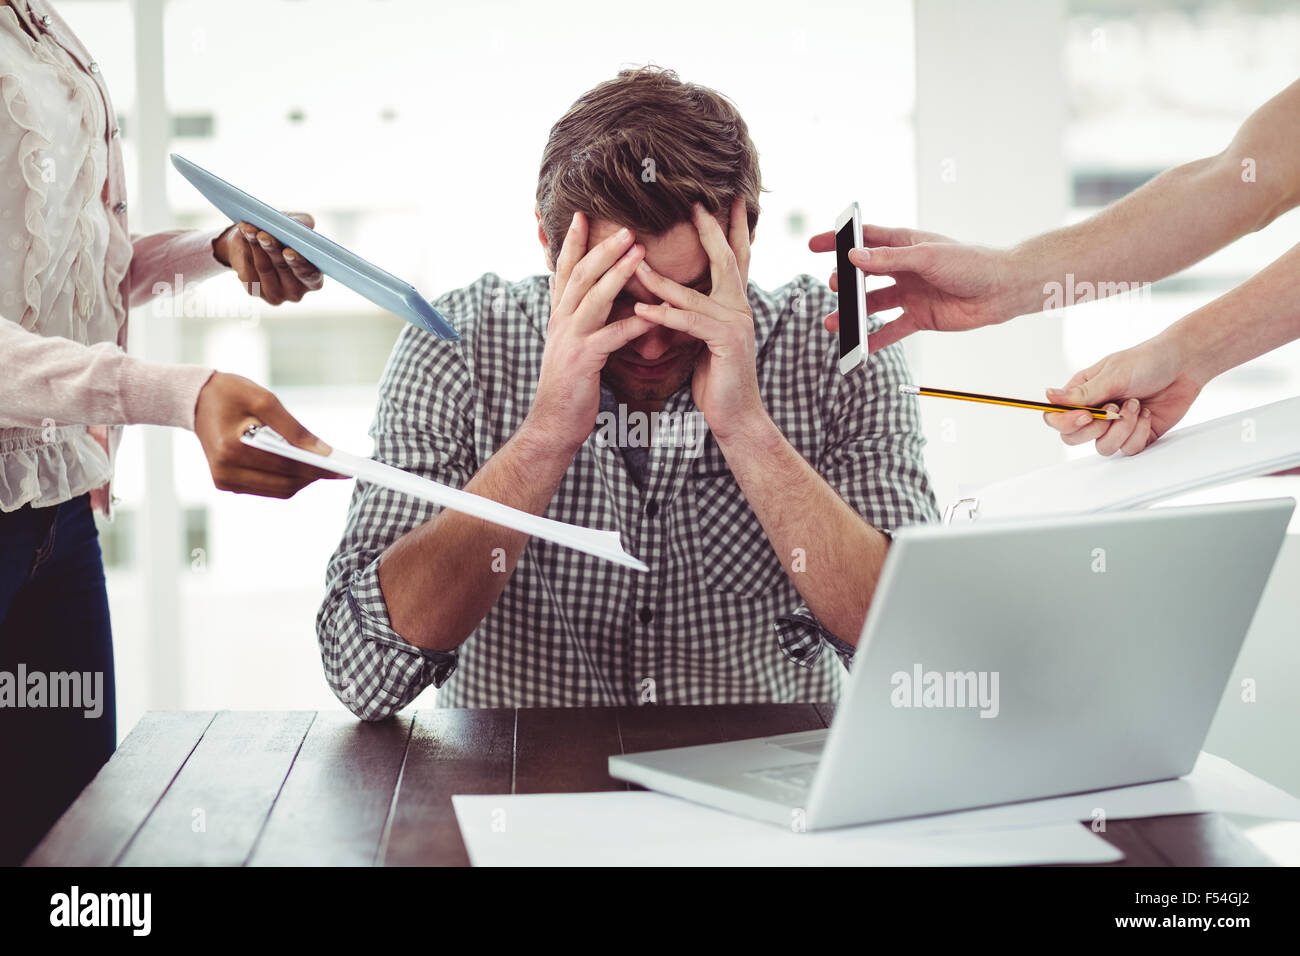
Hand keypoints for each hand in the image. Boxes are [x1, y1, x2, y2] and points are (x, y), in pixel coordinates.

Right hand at [194, 372, 342, 496]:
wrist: (196, 400)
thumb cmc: (231, 394)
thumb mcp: (265, 400)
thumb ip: (295, 429)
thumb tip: (324, 453)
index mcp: (232, 449)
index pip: (286, 465)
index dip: (318, 468)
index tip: (344, 469)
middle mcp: (226, 471)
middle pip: (285, 483)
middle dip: (314, 476)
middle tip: (339, 468)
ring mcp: (225, 481)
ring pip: (279, 490)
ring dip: (303, 480)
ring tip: (323, 466)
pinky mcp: (226, 484)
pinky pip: (267, 488)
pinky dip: (287, 479)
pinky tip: (300, 466)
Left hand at [213, 213, 324, 304]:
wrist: (254, 244)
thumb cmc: (282, 236)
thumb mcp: (295, 226)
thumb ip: (304, 223)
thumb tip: (303, 224)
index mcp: (312, 279)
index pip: (310, 275)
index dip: (300, 263)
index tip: (288, 251)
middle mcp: (296, 291)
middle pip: (283, 268)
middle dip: (273, 249)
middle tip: (263, 235)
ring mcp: (274, 294)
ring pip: (264, 267)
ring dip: (256, 245)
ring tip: (250, 228)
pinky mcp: (254, 290)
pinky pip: (248, 269)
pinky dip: (246, 248)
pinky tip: (244, 235)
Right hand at [528, 212, 655, 449]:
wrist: (553, 423)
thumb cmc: (570, 386)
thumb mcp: (571, 345)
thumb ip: (581, 321)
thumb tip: (594, 300)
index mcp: (559, 316)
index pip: (565, 271)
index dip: (573, 243)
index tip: (583, 215)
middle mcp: (561, 322)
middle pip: (581, 275)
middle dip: (602, 248)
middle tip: (627, 227)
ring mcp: (570, 339)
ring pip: (594, 297)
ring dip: (617, 273)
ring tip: (640, 252)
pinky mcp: (583, 360)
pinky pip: (612, 336)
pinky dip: (634, 323)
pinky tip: (654, 314)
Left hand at [632, 198, 763, 442]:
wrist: (735, 415)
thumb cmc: (716, 379)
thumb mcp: (703, 339)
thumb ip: (694, 315)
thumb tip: (671, 297)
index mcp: (735, 304)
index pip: (734, 258)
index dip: (730, 228)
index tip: (725, 200)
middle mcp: (740, 308)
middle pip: (726, 259)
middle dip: (710, 229)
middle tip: (695, 203)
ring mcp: (736, 323)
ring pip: (694, 293)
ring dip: (661, 279)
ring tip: (635, 263)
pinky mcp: (725, 342)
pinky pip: (689, 322)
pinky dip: (663, 315)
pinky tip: (641, 309)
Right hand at [806, 224, 1030, 351]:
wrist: (1001, 291)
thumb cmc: (971, 263)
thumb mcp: (927, 257)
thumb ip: (889, 259)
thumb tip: (854, 258)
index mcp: (905, 245)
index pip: (864, 240)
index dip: (839, 241)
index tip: (814, 245)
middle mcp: (904, 269)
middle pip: (864, 275)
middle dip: (845, 282)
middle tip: (833, 287)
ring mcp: (910, 294)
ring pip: (873, 305)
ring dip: (853, 314)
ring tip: (833, 324)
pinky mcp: (919, 317)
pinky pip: (891, 330)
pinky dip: (874, 340)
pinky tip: (858, 347)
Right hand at [1042, 333, 1203, 455]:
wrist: (1185, 365)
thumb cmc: (1148, 361)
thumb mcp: (1112, 375)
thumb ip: (1082, 393)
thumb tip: (1048, 397)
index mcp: (1081, 393)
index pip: (1056, 417)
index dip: (1066, 422)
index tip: (1087, 416)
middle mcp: (1094, 411)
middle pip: (1073, 438)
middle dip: (1097, 428)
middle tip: (1114, 410)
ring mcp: (1114, 426)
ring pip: (1103, 447)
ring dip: (1122, 428)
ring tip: (1136, 405)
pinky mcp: (1135, 435)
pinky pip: (1128, 449)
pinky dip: (1139, 432)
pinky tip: (1146, 413)